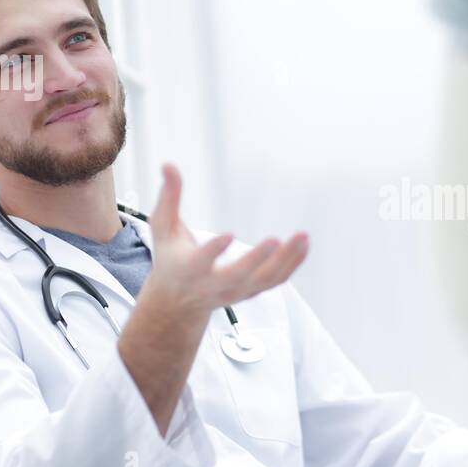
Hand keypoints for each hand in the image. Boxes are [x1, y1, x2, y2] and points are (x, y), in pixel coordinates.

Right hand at [142, 162, 308, 319]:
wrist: (179, 301)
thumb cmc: (170, 258)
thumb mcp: (163, 229)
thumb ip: (168, 198)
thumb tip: (168, 165)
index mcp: (189, 269)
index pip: (200, 262)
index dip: (213, 250)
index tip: (228, 234)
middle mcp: (214, 285)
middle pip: (238, 276)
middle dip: (257, 260)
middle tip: (274, 240)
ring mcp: (236, 291)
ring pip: (264, 280)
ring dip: (286, 260)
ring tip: (302, 236)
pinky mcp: (252, 292)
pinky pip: (276, 281)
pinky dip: (292, 264)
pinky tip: (304, 245)